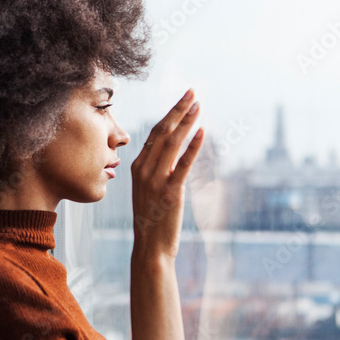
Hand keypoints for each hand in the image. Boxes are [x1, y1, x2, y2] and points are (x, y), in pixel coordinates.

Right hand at [130, 88, 204, 258]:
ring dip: (186, 122)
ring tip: (199, 106)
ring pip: (171, 144)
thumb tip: (168, 152)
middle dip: (178, 110)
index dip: (170, 114)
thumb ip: (154, 170)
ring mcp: (155, 182)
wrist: (151, 247)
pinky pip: (182, 165)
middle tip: (192, 92)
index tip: (183, 99)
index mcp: (137, 167)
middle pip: (162, 132)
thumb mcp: (147, 190)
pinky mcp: (170, 193)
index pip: (154, 133)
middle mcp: (144, 171)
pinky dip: (193, 147)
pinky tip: (202, 132)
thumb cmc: (152, 219)